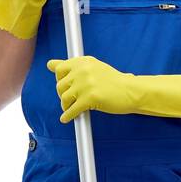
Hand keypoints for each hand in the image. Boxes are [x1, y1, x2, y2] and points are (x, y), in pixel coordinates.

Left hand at [47, 55, 180, 122]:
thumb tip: (49, 64)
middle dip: (62, 95)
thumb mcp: (93, 67)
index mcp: (83, 61)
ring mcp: (85, 84)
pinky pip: (72, 110)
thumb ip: (73, 66)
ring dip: (65, 106)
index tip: (65, 87)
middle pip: (60, 86)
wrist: (131, 91)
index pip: (59, 69)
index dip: (59, 80)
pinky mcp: (89, 98)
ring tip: (71, 109)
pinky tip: (67, 119)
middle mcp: (83, 70)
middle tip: (69, 101)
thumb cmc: (113, 81)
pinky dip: (68, 116)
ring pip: (64, 98)